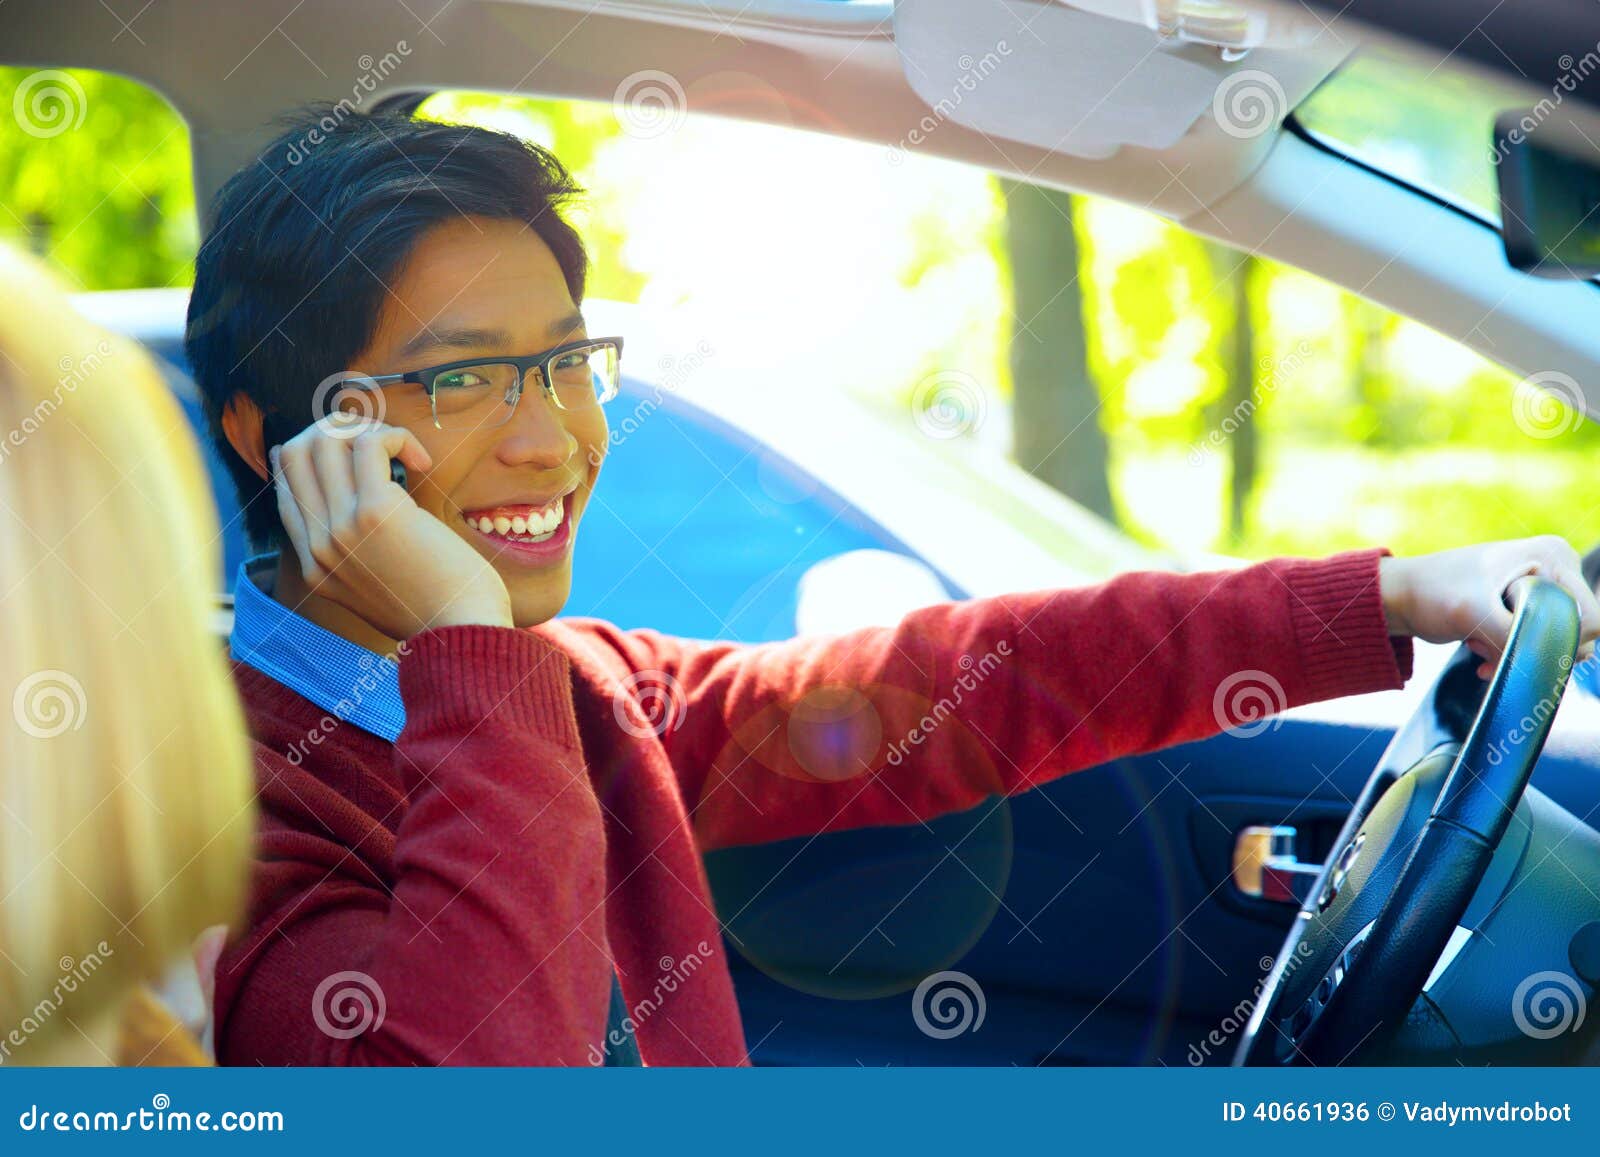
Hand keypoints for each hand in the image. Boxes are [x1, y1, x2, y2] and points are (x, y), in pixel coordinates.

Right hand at [272, 414, 511, 637]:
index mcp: (315, 566)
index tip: (360, 449)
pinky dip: (397, 437)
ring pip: (326, 441)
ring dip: (370, 430)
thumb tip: (368, 503)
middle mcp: (318, 546)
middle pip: (296, 453)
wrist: (463, 636)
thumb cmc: (441, 609)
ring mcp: (340, 529)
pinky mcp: (375, 513)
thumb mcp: (383, 589)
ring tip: (405, 452)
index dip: (318, 452)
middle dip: (338, 430)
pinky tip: (422, 462)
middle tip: (382, 443)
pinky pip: (370, 444)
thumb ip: (362, 554)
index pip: (286, 485)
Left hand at [1379, 536, 1599, 678]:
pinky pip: (1534, 645)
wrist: (1400, 597)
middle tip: (1485, 640)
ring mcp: (1542, 590)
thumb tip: (1549, 662)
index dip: (1560, 641)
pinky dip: (1507, 655)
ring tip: (1475, 642)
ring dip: (1513, 653)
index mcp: (1553, 557)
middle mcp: (1555, 570)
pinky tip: (1476, 651)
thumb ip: (1519, 638)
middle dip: (1530, 647)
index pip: (1591, 617)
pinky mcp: (1526, 609)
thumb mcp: (1475, 615)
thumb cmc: (1433, 594)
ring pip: (1553, 644)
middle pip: (1576, 634)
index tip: (1513, 641)